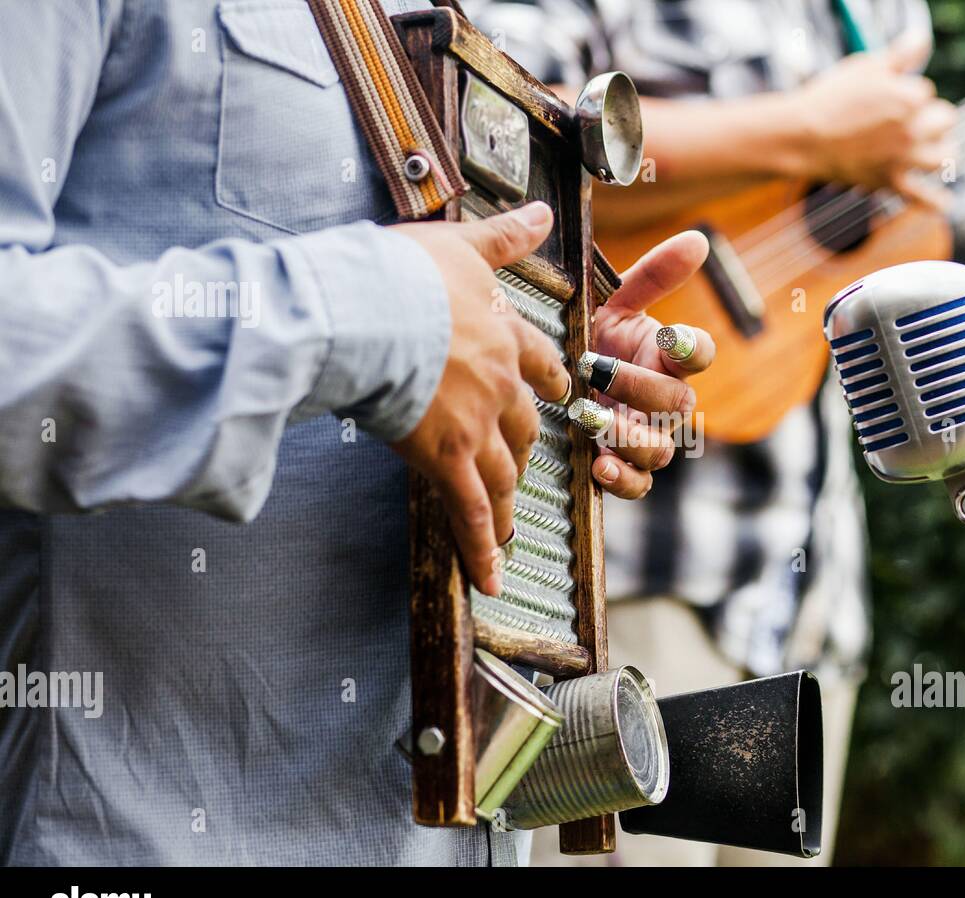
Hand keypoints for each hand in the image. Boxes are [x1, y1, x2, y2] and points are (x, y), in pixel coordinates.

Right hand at [389, 202, 569, 596]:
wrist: (366, 310)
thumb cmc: (401, 273)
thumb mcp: (460, 242)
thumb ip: (504, 233)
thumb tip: (543, 210)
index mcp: (502, 335)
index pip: (538, 363)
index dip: (549, 381)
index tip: (557, 391)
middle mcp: (499, 385)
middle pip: (523, 426)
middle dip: (526, 447)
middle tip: (527, 464)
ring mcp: (476, 426)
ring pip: (503, 474)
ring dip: (509, 504)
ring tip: (513, 531)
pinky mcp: (446, 459)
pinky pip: (471, 514)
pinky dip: (482, 549)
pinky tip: (492, 580)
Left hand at [583, 231, 713, 499]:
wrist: (553, 378)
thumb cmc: (592, 337)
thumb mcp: (615, 302)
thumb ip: (653, 275)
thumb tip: (698, 239)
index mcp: (666, 357)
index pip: (699, 353)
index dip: (691, 349)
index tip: (670, 338)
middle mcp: (664, 399)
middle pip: (676, 403)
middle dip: (638, 387)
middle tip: (595, 368)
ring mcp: (647, 436)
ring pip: (660, 449)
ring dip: (629, 435)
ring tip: (593, 419)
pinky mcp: (624, 466)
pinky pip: (638, 484)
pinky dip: (623, 478)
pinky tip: (600, 465)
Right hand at [787, 32, 956, 206]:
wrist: (802, 137)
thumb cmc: (830, 99)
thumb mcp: (867, 66)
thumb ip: (902, 54)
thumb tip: (923, 39)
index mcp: (911, 97)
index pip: (926, 91)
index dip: (907, 91)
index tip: (886, 96)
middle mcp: (913, 130)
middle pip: (945, 120)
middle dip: (932, 117)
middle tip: (912, 119)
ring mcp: (903, 158)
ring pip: (943, 157)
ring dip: (943, 150)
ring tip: (935, 148)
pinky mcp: (888, 181)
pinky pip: (920, 197)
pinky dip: (933, 202)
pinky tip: (943, 204)